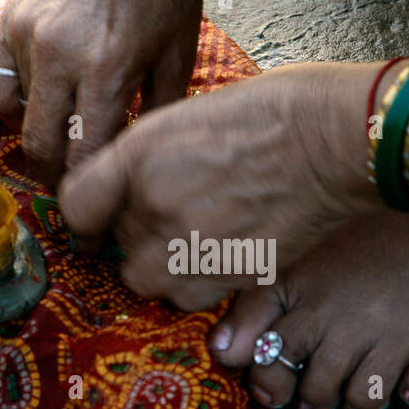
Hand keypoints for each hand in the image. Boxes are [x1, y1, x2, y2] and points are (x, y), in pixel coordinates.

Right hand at [0, 0, 204, 190]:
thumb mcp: (178, 51)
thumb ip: (158, 111)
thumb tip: (141, 162)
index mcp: (109, 70)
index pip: (85, 157)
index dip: (87, 197)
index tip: (90, 225)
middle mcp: (60, 58)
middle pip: (41, 147)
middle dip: (55, 177)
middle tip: (72, 190)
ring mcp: (28, 38)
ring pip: (16, 117)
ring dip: (37, 136)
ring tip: (59, 143)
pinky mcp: (9, 21)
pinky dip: (15, 101)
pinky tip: (39, 102)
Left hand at [57, 62, 386, 309]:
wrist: (332, 137)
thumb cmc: (267, 111)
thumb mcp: (183, 114)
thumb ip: (142, 155)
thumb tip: (119, 186)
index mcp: (138, 154)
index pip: (76, 205)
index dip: (85, 214)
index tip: (95, 217)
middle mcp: (154, 202)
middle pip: (114, 241)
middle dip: (132, 230)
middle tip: (165, 213)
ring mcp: (191, 244)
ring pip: (144, 279)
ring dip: (158, 265)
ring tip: (189, 239)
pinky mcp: (228, 274)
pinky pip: (187, 297)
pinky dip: (194, 283)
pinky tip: (216, 254)